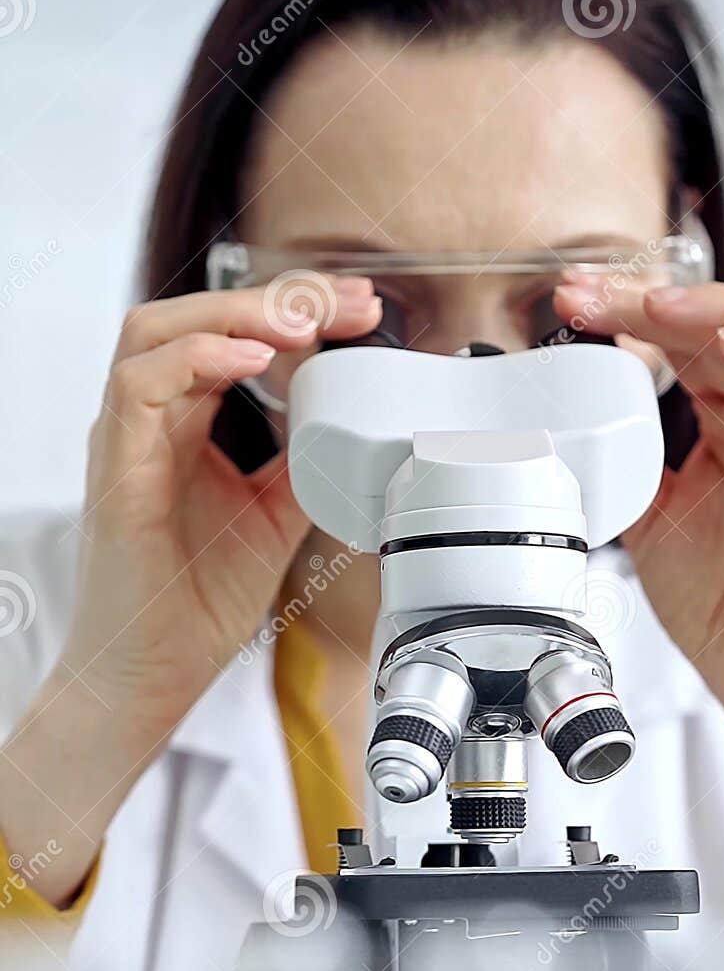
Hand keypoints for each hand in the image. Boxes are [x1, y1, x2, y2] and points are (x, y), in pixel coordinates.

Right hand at [0, 277, 380, 903]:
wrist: (154, 673)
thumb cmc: (195, 603)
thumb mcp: (276, 519)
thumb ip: (306, 466)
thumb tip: (356, 427)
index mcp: (184, 424)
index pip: (232, 335)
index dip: (295, 311)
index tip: (360, 312)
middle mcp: (150, 420)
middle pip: (197, 316)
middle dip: (276, 298)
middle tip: (346, 305)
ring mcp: (127, 439)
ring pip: (157, 329)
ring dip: (235, 316)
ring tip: (301, 326)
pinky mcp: (115, 469)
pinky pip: (139, 385)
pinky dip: (196, 361)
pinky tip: (250, 364)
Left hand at [554, 278, 723, 873]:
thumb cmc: (716, 602)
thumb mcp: (642, 513)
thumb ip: (622, 458)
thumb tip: (573, 420)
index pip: (680, 339)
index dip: (626, 311)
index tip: (569, 302)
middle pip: (723, 320)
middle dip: (652, 296)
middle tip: (591, 293)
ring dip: (716, 309)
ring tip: (657, 308)